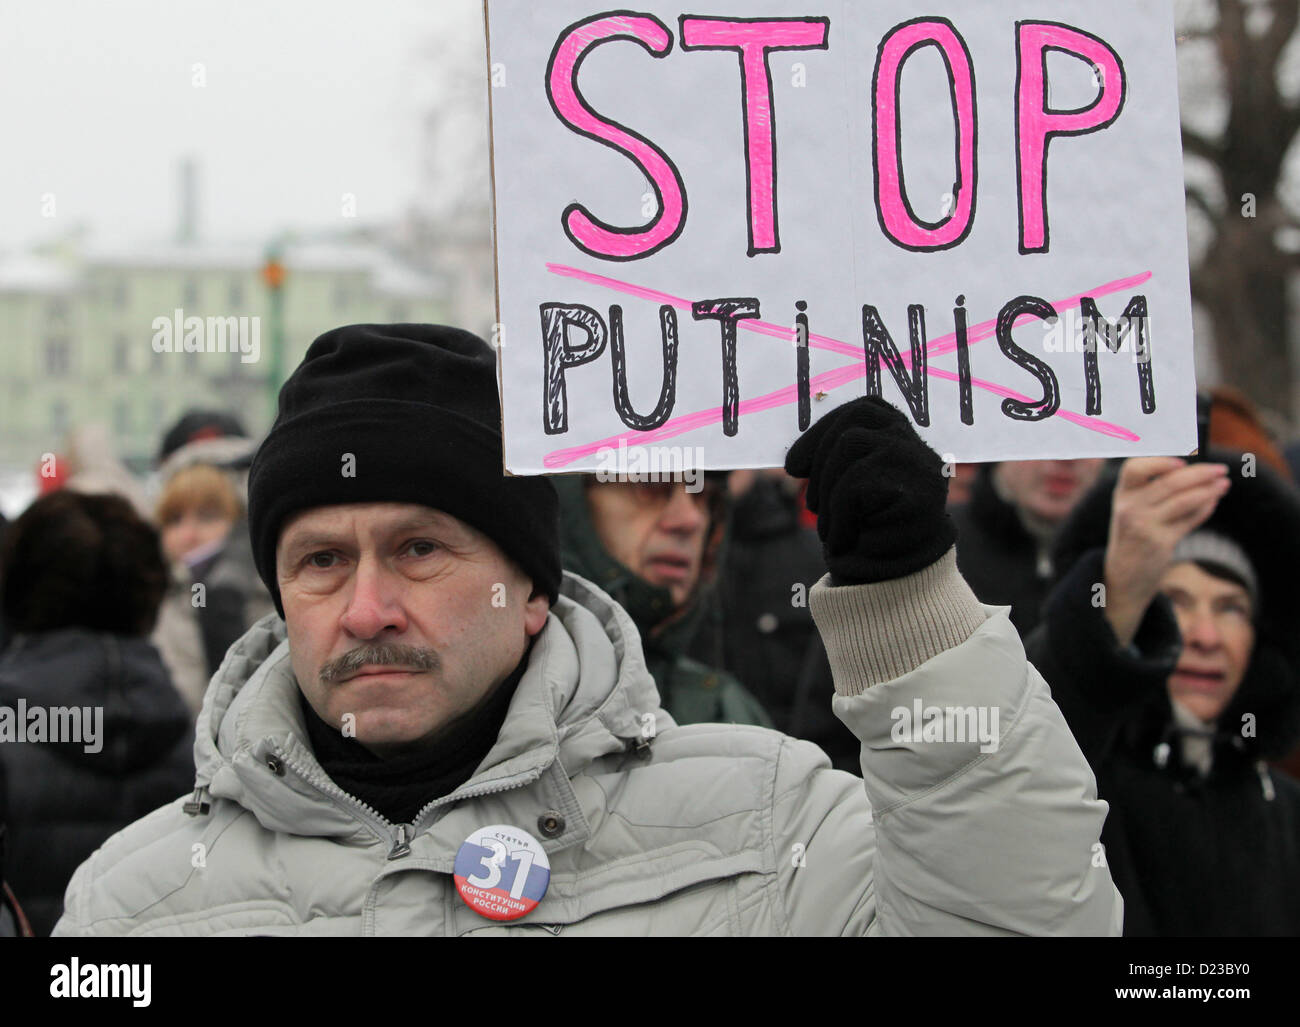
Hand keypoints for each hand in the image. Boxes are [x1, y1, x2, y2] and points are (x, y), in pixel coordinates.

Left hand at [784, 397, 954, 584]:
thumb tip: (793, 461)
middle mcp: (913, 442)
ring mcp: (918, 463)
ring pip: (851, 454)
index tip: (793, 466)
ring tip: (830, 530)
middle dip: (821, 470)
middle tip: (814, 507)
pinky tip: (843, 541)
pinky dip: (839, 519)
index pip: (859, 411)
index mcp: (899, 433)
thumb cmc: (871, 524)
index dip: (819, 434)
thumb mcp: (851, 482)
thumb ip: (834, 460)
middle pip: (850, 433)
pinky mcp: (918, 492)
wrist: (905, 572)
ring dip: (829, 498)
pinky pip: (856, 489)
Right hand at [1102, 456, 1229, 645]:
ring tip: (1224, 484)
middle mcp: (1129, 508)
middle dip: (1199, 473)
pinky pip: (1189, 520)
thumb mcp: (1134, 510)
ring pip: (1183, 500)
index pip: (1133, 468)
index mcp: (1122, 495)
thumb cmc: (1133, 535)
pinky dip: (1204, 509)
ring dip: (1208, 490)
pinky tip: (1213, 502)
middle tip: (1220, 469)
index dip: (1158, 462)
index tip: (1182, 461)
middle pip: (1168, 482)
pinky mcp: (1159, 543)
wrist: (1122, 575)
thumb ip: (1156, 490)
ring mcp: (1143, 526)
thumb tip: (1195, 470)